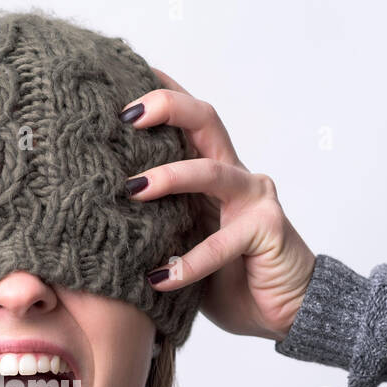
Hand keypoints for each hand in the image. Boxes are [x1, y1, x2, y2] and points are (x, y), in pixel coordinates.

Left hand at [122, 69, 315, 341]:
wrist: (288, 310)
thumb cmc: (231, 279)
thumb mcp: (184, 246)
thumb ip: (158, 225)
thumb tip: (99, 217)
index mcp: (214, 174)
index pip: (187, 122)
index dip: (160, 93)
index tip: (121, 76)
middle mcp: (237, 176)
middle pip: (205, 121)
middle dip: (167, 108)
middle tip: (125, 115)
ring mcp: (255, 200)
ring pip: (211, 172)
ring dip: (170, 176)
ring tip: (133, 189)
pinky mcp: (268, 230)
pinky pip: (222, 243)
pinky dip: (189, 261)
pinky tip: (160, 278)